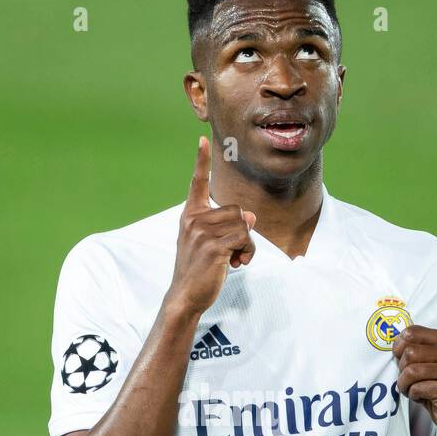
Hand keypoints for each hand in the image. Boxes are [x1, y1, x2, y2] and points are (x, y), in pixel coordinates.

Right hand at [166, 137, 255, 316]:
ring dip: (247, 245)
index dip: (200, 161)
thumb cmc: (200, 271)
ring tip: (234, 260)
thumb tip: (250, 216)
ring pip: (243, 225)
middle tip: (233, 253)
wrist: (186, 296)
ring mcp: (202, 233)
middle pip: (237, 210)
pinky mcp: (213, 247)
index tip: (202, 139)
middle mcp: (194, 220)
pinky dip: (247, 253)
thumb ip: (228, 227)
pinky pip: (244, 239)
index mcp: (191, 216)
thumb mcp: (212, 244)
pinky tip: (237, 264)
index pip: (197, 184)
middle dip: (243, 233)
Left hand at [391, 324, 436, 435]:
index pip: (412, 333)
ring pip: (412, 371)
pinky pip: (417, 388)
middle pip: (410, 353)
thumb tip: (395, 344)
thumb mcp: (427, 362)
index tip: (399, 359)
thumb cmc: (436, 385)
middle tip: (407, 380)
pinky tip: (422, 397)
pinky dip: (413, 395)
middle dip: (401, 369)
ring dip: (405, 384)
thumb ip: (414, 349)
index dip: (398, 347)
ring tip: (411, 389)